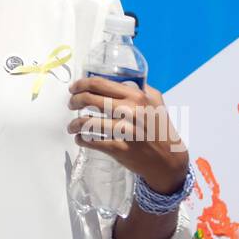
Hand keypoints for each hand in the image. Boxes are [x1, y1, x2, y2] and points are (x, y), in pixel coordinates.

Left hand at [66, 76, 189, 193]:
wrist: (168, 159)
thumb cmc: (160, 128)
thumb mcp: (155, 101)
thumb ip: (139, 87)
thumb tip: (117, 78)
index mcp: (136, 96)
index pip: (100, 83)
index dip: (81, 84)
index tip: (74, 88)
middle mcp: (129, 111)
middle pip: (89, 99)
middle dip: (74, 101)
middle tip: (71, 104)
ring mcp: (124, 131)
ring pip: (86, 122)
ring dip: (74, 124)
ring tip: (72, 126)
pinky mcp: (119, 149)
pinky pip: (91, 141)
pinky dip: (81, 139)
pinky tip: (80, 138)